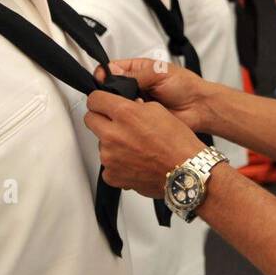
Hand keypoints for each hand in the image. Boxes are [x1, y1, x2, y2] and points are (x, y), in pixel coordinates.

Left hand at [85, 90, 203, 197]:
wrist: (185, 171)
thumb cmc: (177, 144)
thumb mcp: (158, 110)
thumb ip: (134, 106)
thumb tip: (126, 105)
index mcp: (124, 114)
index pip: (94, 99)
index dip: (100, 100)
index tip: (103, 103)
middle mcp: (113, 135)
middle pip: (90, 120)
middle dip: (101, 119)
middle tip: (116, 123)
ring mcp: (110, 157)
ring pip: (100, 143)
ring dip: (112, 142)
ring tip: (134, 146)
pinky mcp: (112, 175)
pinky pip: (107, 165)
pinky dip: (117, 163)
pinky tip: (133, 161)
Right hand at [97, 59, 213, 132]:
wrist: (199, 107)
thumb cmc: (185, 86)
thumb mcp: (159, 72)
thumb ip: (136, 74)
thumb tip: (113, 72)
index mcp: (136, 69)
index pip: (111, 69)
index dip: (104, 74)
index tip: (101, 79)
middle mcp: (133, 85)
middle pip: (110, 89)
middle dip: (112, 92)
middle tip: (121, 94)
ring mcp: (135, 103)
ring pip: (116, 105)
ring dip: (122, 105)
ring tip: (134, 103)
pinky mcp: (139, 118)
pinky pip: (126, 119)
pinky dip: (129, 118)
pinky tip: (137, 115)